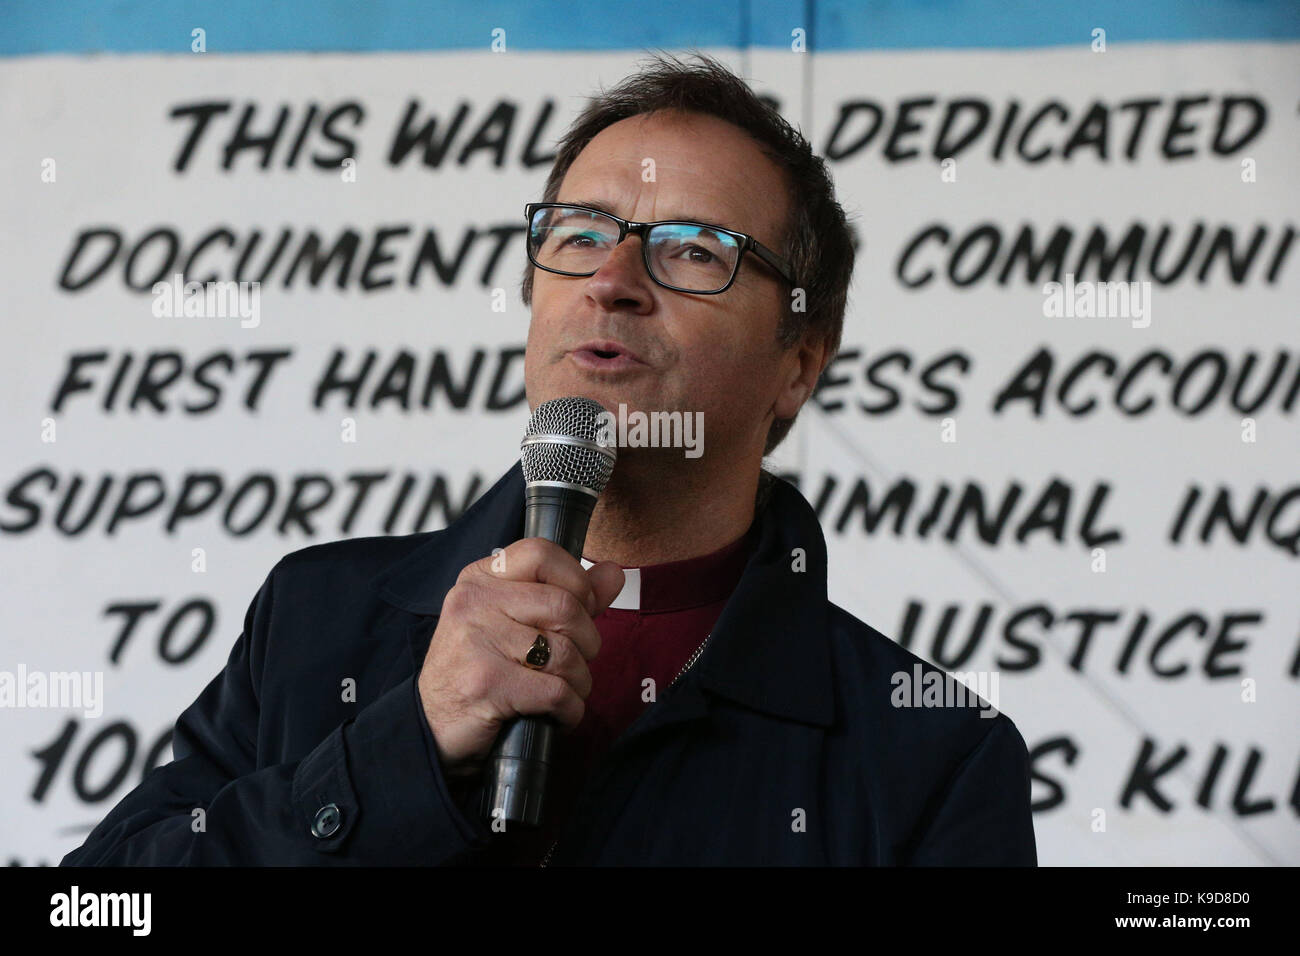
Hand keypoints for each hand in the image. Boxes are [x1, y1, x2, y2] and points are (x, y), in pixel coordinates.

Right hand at [416, 538, 624, 775]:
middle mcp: (473, 603)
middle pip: (564, 606)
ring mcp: (477, 642)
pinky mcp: (486, 684)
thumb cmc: (480, 671)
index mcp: (480, 579)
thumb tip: (614, 572)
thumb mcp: (516, 624)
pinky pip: (556, 691)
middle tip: (577, 661)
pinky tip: (557, 714)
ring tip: (566, 691)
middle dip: (588, 641)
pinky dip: (569, 710)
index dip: (577, 581)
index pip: (542, 553)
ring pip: (565, 652)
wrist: (432, 728)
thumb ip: (568, 595)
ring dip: (579, 681)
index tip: (582, 608)